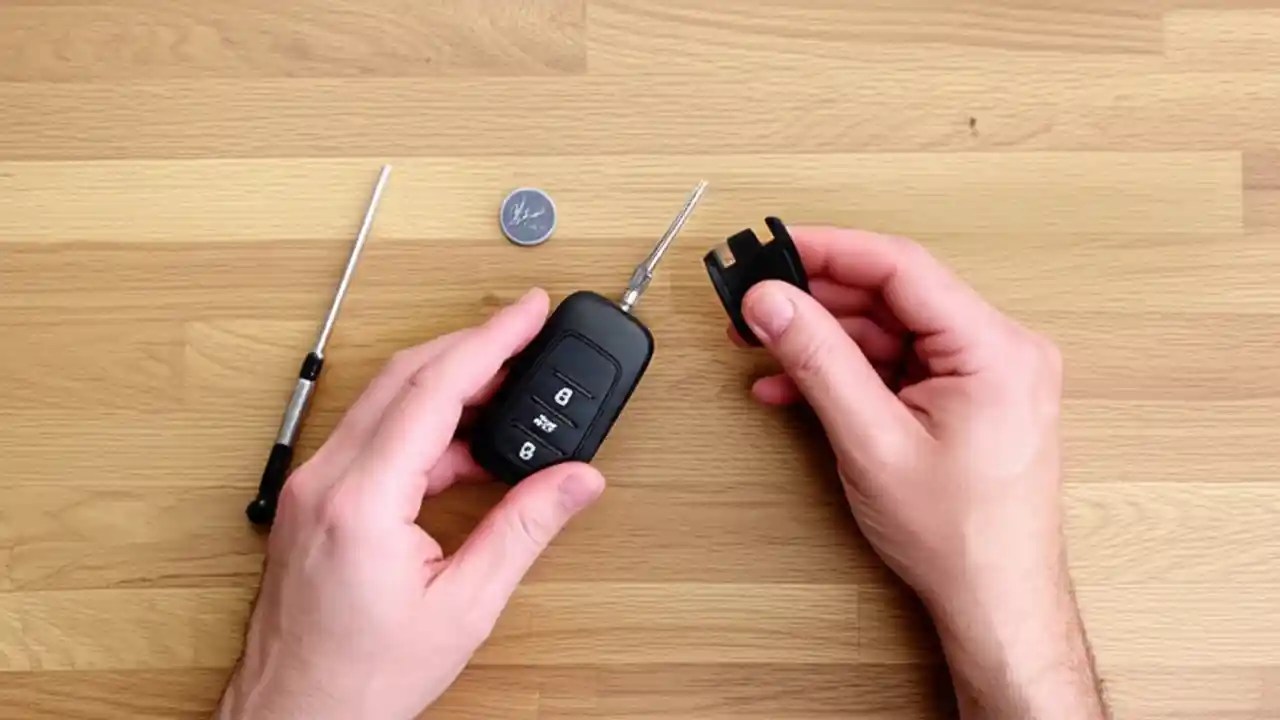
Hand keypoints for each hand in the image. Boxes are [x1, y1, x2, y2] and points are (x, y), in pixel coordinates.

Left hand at [217, 288, 605, 719]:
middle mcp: (326, 480)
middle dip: (471, 348)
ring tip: (507, 395)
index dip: (489, 341)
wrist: (294, 719)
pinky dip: (422, 427)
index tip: (527, 311)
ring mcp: (312, 487)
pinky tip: (464, 450)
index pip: (433, 388)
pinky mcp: (312, 500)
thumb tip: (575, 479)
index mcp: (362, 501)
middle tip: (525, 335)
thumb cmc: (360, 679)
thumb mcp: (463, 607)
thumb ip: (523, 529)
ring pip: (385, 401)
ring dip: (446, 386)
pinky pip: (371, 436)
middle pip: (404, 377)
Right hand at [737, 228, 1105, 718]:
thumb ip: (818, 362)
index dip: (828, 250)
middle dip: (817, 300)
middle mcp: (1001, 348)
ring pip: (890, 331)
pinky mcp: (969, 396)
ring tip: (763, 348)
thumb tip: (772, 302)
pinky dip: (849, 372)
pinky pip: (900, 364)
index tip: (772, 246)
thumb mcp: (872, 442)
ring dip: (825, 341)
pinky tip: (797, 386)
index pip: (901, 267)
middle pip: (892, 296)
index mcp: (995, 348)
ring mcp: (987, 373)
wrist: (997, 602)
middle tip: (753, 302)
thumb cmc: (960, 537)